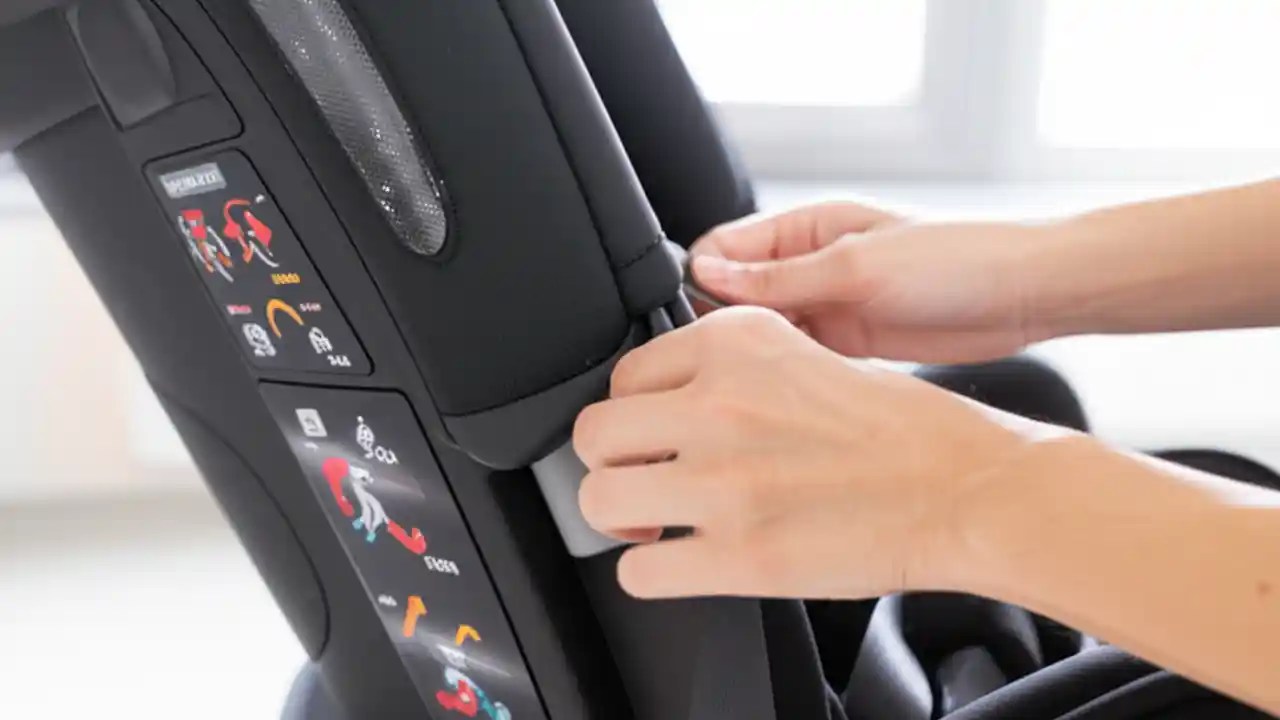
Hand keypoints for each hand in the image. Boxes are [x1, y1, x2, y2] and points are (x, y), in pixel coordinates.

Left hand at [573, 307, 1047, 599]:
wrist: (968, 487)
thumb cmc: (904, 427)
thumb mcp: (806, 354)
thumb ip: (730, 367)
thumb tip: (668, 396)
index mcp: (733, 342)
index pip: (624, 376)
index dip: (635, 412)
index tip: (652, 433)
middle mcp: (717, 403)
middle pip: (594, 435)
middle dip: (612, 463)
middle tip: (642, 478)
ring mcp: (723, 482)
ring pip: (598, 500)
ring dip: (620, 517)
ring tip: (655, 522)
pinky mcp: (740, 555)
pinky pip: (637, 572)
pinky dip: (650, 572)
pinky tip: (681, 561)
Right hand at [689, 202, 1048, 362]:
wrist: (1027, 295)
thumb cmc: (959, 259)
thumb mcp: (857, 266)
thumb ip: (779, 278)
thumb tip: (708, 274)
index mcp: (807, 228)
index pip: (725, 249)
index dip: (700, 280)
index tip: (689, 319)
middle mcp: (812, 265)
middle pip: (737, 296)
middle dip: (720, 325)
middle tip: (713, 362)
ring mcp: (830, 306)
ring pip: (765, 333)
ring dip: (754, 354)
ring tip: (745, 383)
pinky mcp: (850, 345)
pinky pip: (800, 359)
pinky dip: (787, 375)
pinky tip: (782, 394)